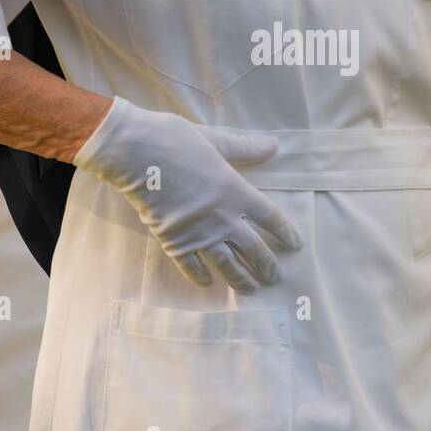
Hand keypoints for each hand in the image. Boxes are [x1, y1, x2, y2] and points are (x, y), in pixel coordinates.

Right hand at [74, 98, 300, 293]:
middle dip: (267, 266)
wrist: (135, 152)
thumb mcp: (216, 140)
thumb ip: (245, 148)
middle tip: (275, 278)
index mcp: (237, 192)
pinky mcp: (173, 241)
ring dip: (241, 279)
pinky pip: (191, 266)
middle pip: (253, 249)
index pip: (271, 218)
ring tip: (251, 290)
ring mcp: (199, 233)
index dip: (285, 232)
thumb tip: (273, 146)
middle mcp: (223, 218)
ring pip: (227, 264)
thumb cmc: (176, 140)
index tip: (295, 244)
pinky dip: (200, 276)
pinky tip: (208, 283)